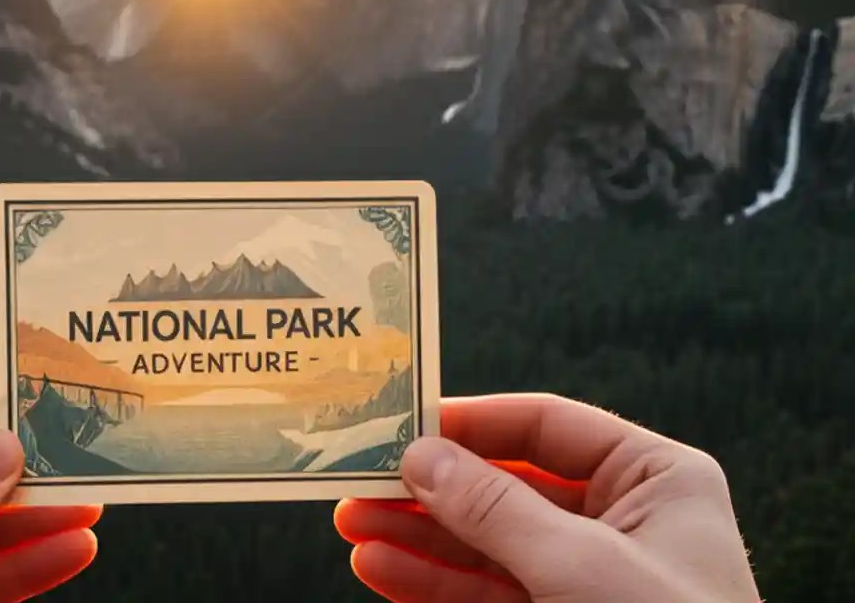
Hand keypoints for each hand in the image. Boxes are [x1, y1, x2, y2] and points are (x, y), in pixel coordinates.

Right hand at [335, 394, 759, 601]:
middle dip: (431, 489)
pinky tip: (380, 570)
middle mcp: (620, 523)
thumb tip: (420, 456)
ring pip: (486, 545)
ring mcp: (587, 580)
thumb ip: (494, 508)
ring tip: (354, 528)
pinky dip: (432, 584)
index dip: (472, 423)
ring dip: (418, 538)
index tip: (403, 425)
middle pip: (505, 486)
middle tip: (360, 481)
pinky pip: (484, 593)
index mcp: (655, 480)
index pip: (547, 426)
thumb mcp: (579, 564)